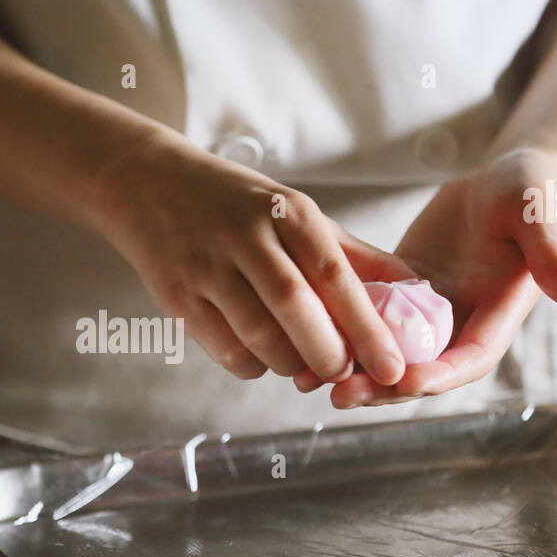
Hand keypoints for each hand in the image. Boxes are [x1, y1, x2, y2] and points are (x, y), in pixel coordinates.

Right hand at [90, 132, 416, 383]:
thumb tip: (411, 290)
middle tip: (343, 373)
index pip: (334, 275)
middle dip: (327, 352)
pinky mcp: (175, 295)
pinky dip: (250, 365)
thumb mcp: (293, 212)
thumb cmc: (236, 205)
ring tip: (300, 365)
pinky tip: (260, 356)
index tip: (393, 365)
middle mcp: (245, 236)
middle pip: (295, 307)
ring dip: (288, 363)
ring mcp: (205, 267)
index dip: (367, 326)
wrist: (145, 184)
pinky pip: (223, 348)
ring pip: (257, 335)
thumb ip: (350, 255)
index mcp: (285, 211)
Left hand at [296, 148, 556, 406]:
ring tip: (304, 377)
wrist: (506, 175)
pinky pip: (366, 321)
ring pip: (385, 353)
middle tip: (337, 392)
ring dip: (350, 368)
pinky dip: (338, 331)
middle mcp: (459, 326)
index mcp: (495, 318)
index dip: (435, 377)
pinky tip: (295, 335)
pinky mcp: (401, 296)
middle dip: (379, 386)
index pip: (466, 361)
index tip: (402, 383)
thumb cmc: (531, 189)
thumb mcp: (539, 214)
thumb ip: (555, 256)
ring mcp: (427, 315)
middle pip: (417, 370)